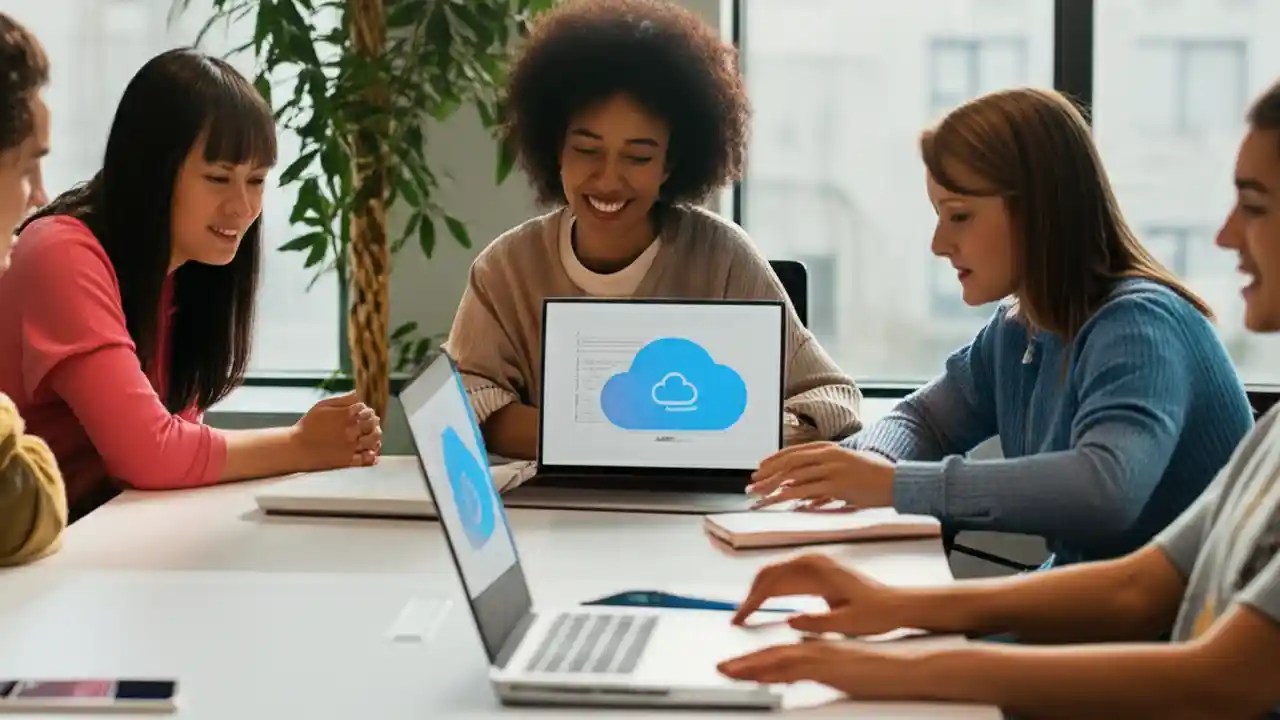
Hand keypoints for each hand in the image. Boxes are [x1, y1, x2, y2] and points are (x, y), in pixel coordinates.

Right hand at [294, 392, 382, 469]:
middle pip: (373, 423)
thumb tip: (359, 393)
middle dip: (372, 421)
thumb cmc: (308, 425)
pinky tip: (371, 451)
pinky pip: (367, 459)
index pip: (366, 409)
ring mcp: (351, 446)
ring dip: (375, 436)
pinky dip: (372, 455)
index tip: (362, 412)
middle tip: (369, 423)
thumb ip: (343, 400)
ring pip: (374, 440)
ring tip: (371, 435)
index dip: (366, 410)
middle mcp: (350, 431)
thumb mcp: (322, 406)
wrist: (296, 448)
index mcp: (345, 416)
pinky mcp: (348, 461)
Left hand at [718, 640, 917, 700]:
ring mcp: (822, 657)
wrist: (902, 669)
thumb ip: (816, 672)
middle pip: (773, 654)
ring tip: (730, 672)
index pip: (780, 654)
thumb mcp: (840, 674)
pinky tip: (763, 675)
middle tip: (722, 668)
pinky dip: (777, 671)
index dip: (755, 660)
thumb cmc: (876, 674)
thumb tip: (795, 676)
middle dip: (745, 663)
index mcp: (817, 650)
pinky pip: (797, 668)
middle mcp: (816, 649)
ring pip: (779, 659)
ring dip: (753, 666)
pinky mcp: (830, 667)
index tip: (736, 666)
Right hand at [732, 554, 903, 636]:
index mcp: (817, 569)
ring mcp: (814, 563)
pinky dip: (771, 590)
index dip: (752, 601)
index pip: (773, 581)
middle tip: (738, 619)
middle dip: (750, 595)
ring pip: (774, 573)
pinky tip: (765, 605)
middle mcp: (812, 561)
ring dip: (758, 592)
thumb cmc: (876, 612)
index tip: (740, 618)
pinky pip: (784, 576)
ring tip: (747, 614)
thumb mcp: (847, 623)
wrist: (896, 605)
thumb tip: (790, 621)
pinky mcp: (816, 570)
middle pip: (768, 573)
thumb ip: (817, 622)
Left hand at [747, 442, 894, 509]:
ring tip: (758, 495)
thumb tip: (805, 495)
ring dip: (772, 486)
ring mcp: (831, 469)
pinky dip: (789, 495)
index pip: (794, 452)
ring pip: (793, 476)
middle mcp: (828, 456)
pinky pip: (806, 490)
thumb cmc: (873, 477)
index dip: (774, 460)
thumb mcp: (845, 468)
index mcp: (829, 448)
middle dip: (768, 474)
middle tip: (752, 484)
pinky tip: (777, 500)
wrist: (896, 481)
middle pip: (789, 463)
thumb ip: (824, 477)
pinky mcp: (836, 484)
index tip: (760, 469)